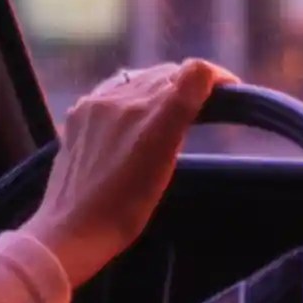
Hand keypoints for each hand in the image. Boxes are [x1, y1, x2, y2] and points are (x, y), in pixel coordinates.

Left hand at [22, 59, 238, 286]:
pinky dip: (130, 95)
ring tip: (169, 106)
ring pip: (139, 79)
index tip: (229, 90)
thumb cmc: (125, 209)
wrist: (73, 229)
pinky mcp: (77, 114)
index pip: (192, 72)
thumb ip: (179, 112)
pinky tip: (131, 114)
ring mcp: (95, 104)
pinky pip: (112, 91)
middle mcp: (121, 99)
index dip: (214, 77)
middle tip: (203, 101)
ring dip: (159, 86)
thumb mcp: (164, 165)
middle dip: (188, 82)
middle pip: (165, 73)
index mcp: (149, 112)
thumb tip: (199, 74)